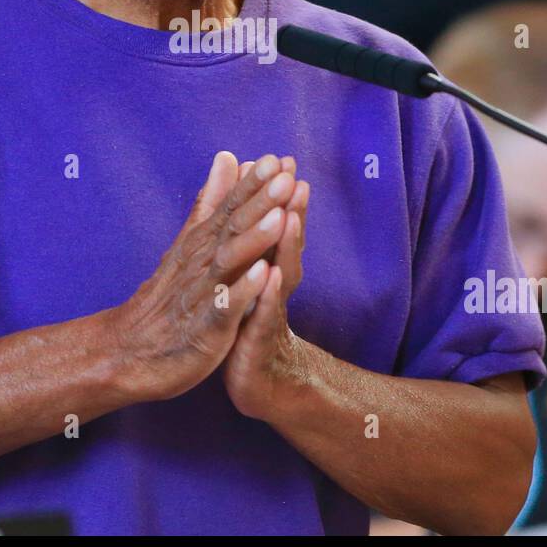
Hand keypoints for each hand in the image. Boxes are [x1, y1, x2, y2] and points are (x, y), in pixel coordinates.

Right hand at [111, 151, 299, 402]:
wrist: (129, 353)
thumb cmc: (167, 298)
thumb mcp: (190, 242)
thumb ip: (213, 201)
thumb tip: (227, 157)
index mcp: (202, 244)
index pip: (229, 208)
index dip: (253, 185)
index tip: (277, 159)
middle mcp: (200, 264)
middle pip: (231, 229)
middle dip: (259, 203)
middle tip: (285, 177)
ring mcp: (201, 296)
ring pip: (227, 263)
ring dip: (253, 240)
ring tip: (278, 218)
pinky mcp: (203, 329)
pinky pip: (223, 308)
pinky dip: (241, 291)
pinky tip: (261, 276)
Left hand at [224, 159, 310, 420]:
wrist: (265, 386)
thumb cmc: (252, 327)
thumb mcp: (253, 283)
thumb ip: (255, 244)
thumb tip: (255, 207)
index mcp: (264, 271)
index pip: (273, 229)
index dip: (276, 196)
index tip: (279, 160)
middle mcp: (272, 289)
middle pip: (284, 246)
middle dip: (289, 211)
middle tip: (294, 178)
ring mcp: (268, 316)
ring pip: (281, 277)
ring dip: (285, 246)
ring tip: (287, 216)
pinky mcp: (258, 346)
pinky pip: (263, 318)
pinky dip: (267, 296)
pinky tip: (269, 276)